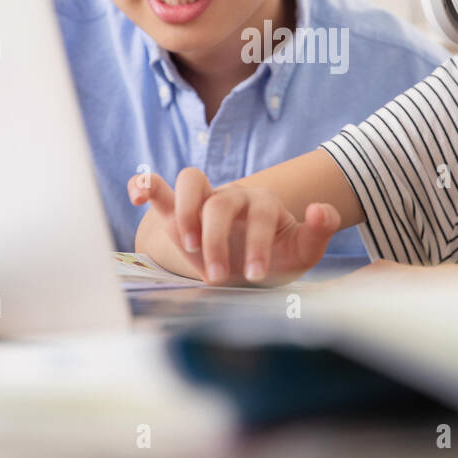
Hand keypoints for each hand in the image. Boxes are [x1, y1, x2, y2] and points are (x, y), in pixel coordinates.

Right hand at [128, 167, 340, 285]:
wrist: (249, 266)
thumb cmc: (276, 258)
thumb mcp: (302, 252)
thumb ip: (318, 232)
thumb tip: (320, 209)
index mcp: (263, 204)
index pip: (258, 215)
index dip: (256, 244)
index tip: (256, 275)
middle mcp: (233, 194)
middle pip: (220, 202)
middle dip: (217, 241)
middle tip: (218, 275)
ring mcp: (204, 200)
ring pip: (191, 181)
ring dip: (186, 213)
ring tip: (188, 245)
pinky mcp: (178, 211)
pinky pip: (159, 189)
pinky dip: (146, 186)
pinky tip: (138, 196)